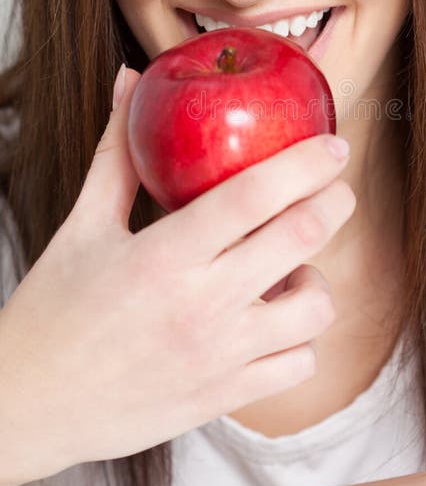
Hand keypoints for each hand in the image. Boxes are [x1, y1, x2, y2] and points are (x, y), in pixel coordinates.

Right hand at [0, 66, 354, 485]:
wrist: (30, 404)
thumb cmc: (53, 309)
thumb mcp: (82, 225)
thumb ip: (117, 151)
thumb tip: (130, 81)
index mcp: (163, 256)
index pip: (254, 195)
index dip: (305, 163)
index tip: (333, 146)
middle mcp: (201, 306)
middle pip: (301, 239)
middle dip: (336, 202)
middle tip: (336, 188)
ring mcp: (219, 357)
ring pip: (315, 308)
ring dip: (316, 276)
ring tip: (290, 266)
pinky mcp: (225, 397)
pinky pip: (298, 363)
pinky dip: (301, 335)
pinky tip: (274, 318)